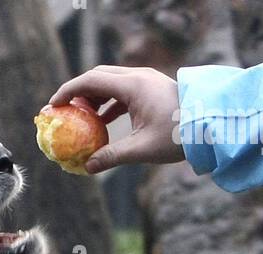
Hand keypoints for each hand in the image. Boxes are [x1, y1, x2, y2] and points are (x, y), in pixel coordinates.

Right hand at [47, 66, 183, 173]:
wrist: (210, 124)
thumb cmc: (179, 135)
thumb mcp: (143, 149)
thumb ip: (112, 157)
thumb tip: (87, 167)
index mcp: (133, 85)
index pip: (91, 81)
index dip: (68, 91)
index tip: (52, 106)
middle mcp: (137, 77)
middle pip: (97, 77)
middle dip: (77, 93)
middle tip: (61, 111)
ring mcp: (144, 81)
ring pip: (109, 83)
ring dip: (92, 99)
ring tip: (79, 120)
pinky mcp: (150, 90)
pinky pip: (121, 92)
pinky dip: (107, 104)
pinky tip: (101, 123)